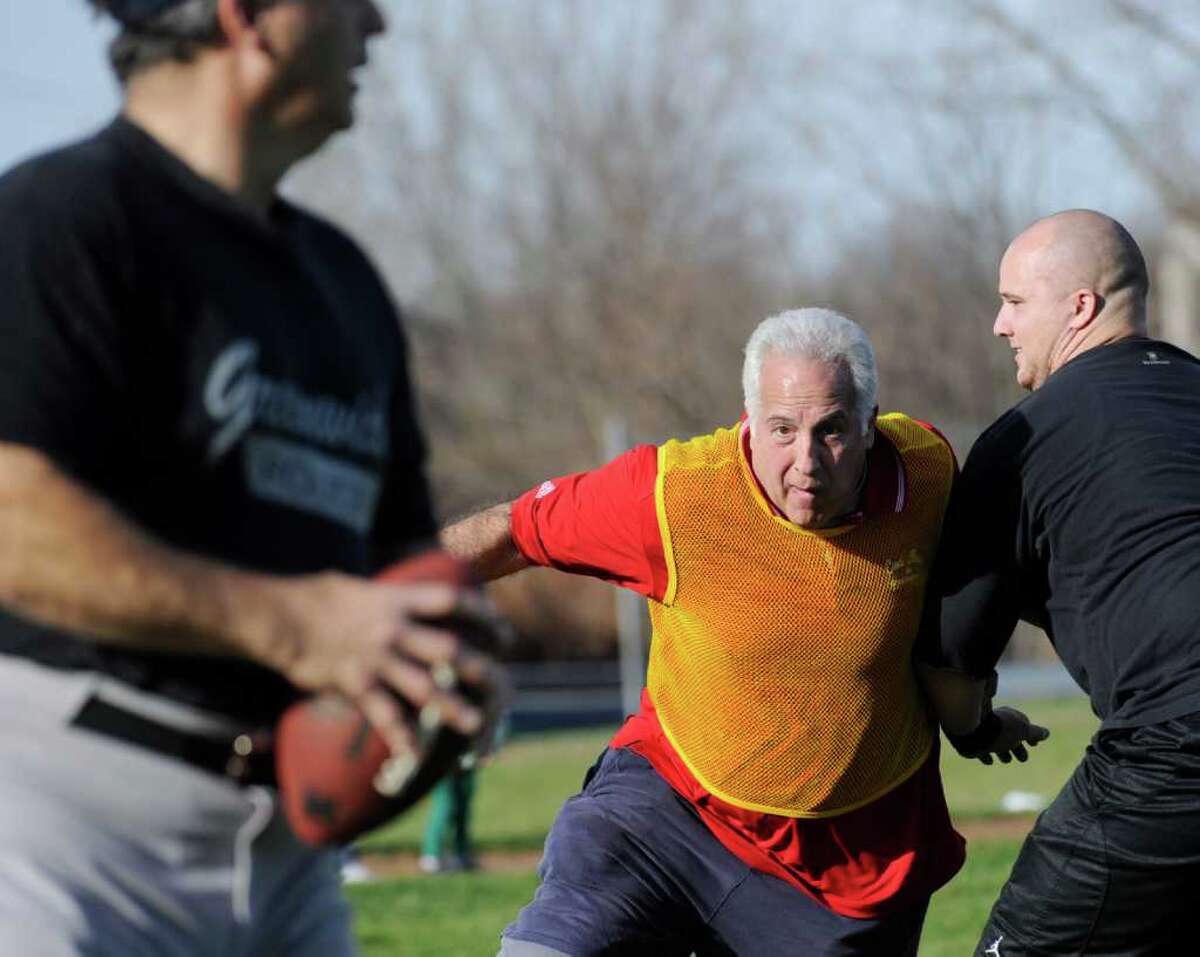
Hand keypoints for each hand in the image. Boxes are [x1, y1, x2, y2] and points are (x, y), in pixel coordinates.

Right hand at [243, 571, 504, 756]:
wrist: (277, 616)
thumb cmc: (317, 598)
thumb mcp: (360, 588)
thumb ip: (390, 601)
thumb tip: (412, 604)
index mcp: (397, 600)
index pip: (452, 601)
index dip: (483, 615)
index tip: (504, 632)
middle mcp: (393, 629)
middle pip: (449, 648)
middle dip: (479, 668)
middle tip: (501, 684)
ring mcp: (375, 658)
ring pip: (424, 686)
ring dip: (452, 707)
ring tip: (476, 724)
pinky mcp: (355, 683)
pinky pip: (384, 715)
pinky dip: (401, 736)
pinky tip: (415, 755)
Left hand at [973, 706, 1049, 764]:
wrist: (971, 732)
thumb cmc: (1000, 730)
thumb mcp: (1022, 731)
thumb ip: (1034, 733)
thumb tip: (1047, 733)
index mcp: (1008, 717)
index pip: (1022, 724)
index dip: (1029, 735)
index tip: (1034, 745)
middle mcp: (996, 723)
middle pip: (1009, 736)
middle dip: (1017, 747)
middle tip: (1023, 759)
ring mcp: (983, 732)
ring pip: (995, 743)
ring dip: (1002, 752)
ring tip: (1006, 760)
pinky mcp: (972, 742)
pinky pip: (979, 749)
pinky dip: (985, 755)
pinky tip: (988, 760)